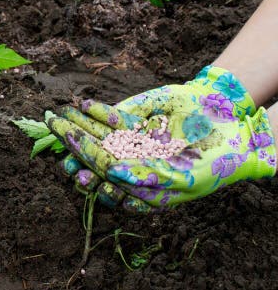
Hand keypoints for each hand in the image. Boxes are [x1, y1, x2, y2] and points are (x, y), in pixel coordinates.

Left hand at [50, 66, 276, 211]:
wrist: (232, 130)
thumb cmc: (213, 164)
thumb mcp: (181, 179)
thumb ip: (146, 179)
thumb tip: (111, 174)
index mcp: (136, 185)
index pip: (106, 182)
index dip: (90, 175)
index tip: (77, 170)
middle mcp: (129, 164)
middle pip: (95, 158)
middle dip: (75, 151)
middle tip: (58, 141)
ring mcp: (130, 142)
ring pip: (97, 136)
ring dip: (77, 128)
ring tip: (57, 121)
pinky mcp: (135, 120)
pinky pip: (113, 117)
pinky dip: (98, 111)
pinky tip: (83, 104)